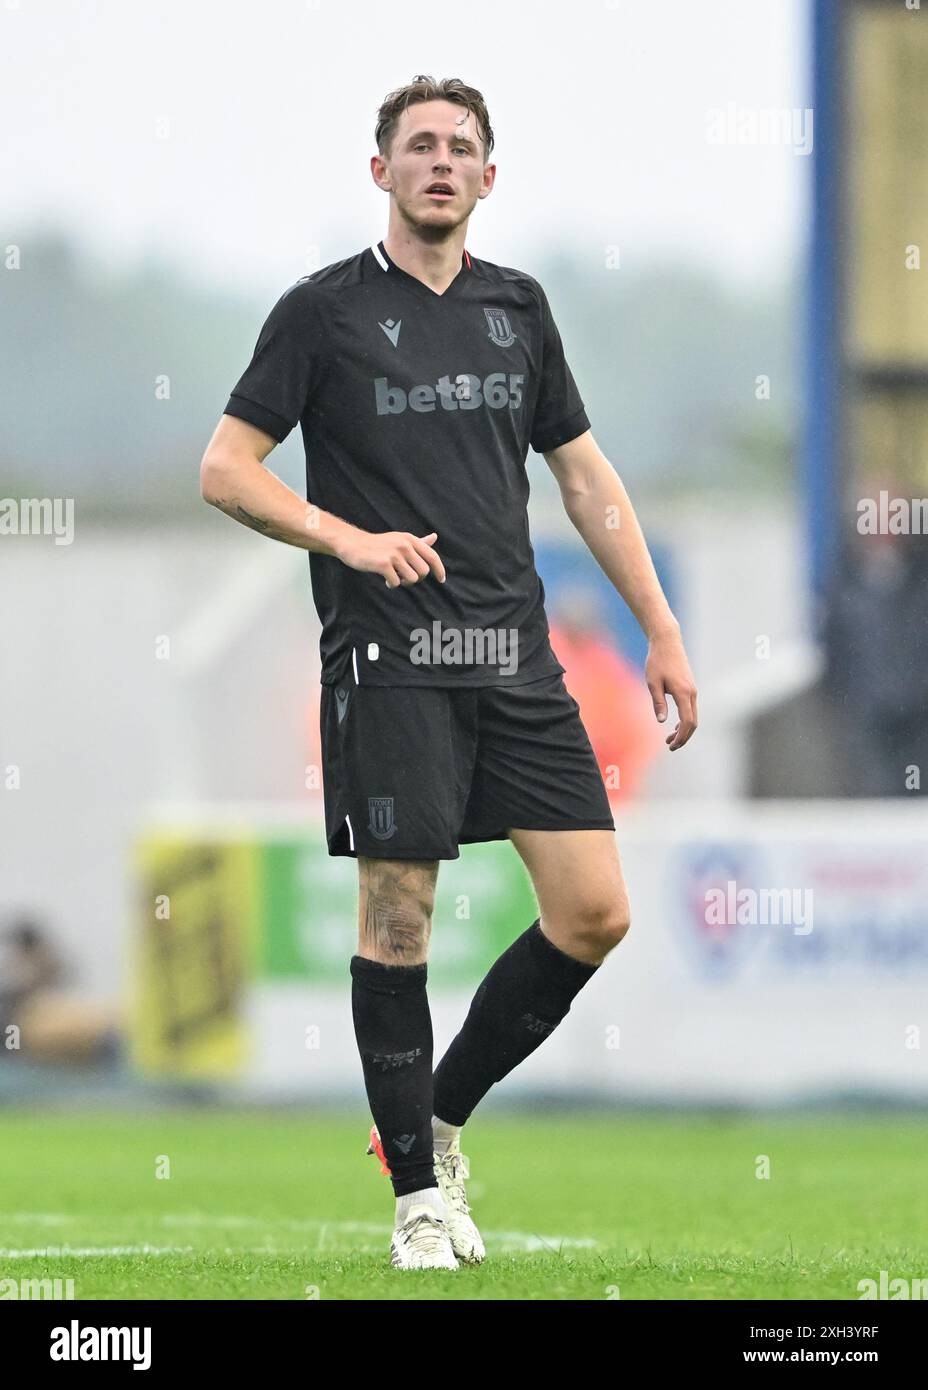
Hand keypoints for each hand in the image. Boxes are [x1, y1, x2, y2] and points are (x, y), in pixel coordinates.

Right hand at [335, 528, 445, 588]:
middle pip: (424, 571)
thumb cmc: (377, 544)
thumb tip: (434, 537)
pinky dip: (391, 584)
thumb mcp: (399, 539)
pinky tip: (384, 578)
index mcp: (410, 539)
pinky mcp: (383, 564)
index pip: (432, 556)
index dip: (440, 570)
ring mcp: (394, 554)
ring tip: (393, 577)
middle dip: (416, 579)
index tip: (442, 579)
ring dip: (403, 582)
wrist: (352, 544)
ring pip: (412, 579)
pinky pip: (396, 583)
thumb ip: (418, 542)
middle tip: (403, 577)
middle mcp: (405, 545)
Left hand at [645, 626, 697, 749]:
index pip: (687, 722)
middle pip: (693, 722)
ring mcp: (693, 690)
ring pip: (693, 716)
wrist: (667, 642)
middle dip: (684, 737)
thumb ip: (658, 702)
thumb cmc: (657, 661)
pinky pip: (691, 708)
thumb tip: (661, 721)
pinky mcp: (690, 687)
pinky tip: (675, 724)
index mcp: (683, 693)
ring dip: (684, 729)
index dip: (682, 737)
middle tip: (670, 747)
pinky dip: (685, 720)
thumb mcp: (653, 683)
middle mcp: (692, 693)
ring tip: (670, 739)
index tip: (672, 746)